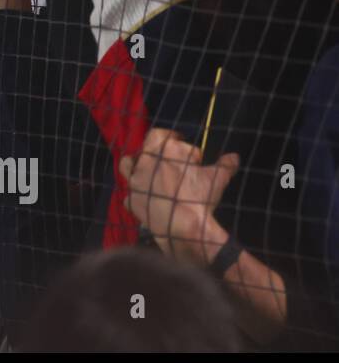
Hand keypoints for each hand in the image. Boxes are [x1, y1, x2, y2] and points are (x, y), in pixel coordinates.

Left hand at [121, 129, 237, 264]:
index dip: (174, 139)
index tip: (182, 146)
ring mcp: (134, 181)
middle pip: (146, 147)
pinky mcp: (131, 199)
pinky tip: (148, 199)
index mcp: (163, 150)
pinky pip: (131, 194)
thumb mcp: (216, 179)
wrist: (182, 227)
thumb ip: (225, 165)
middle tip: (169, 157)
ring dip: (137, 165)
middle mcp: (145, 162)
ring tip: (150, 172)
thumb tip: (234, 157)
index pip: (162, 135)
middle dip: (157, 150)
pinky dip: (139, 194)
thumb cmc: (199, 197)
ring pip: (128, 165)